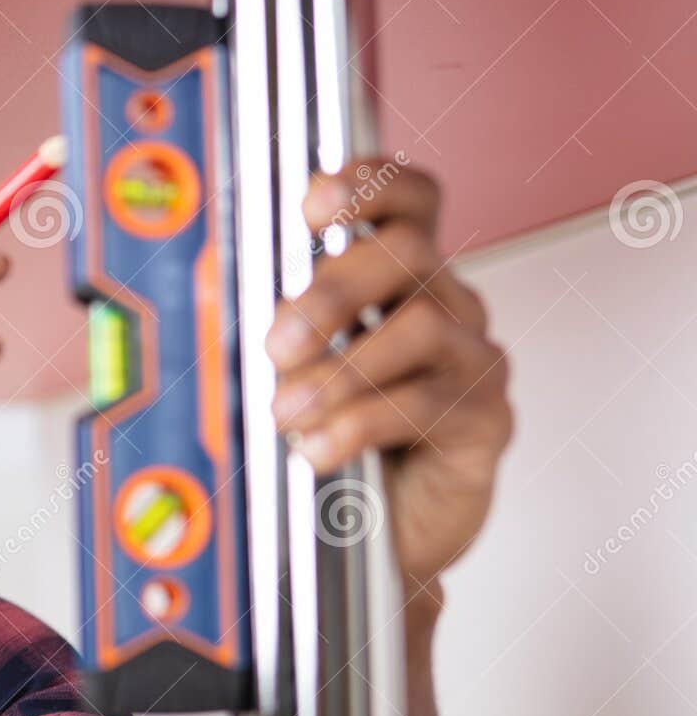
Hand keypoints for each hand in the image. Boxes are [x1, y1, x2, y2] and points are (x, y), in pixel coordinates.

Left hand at [267, 161, 513, 598]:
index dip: (370, 185)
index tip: (312, 203)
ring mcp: (472, 358)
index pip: (409, 201)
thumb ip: (277, 325)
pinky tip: (318, 449)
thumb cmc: (343, 435)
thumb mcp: (299, 372)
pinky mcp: (486, 419)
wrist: (388, 530)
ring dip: (339, 370)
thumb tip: (230, 296)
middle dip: (332, 291)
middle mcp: (446, 304)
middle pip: (407, 252)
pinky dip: (360, 423)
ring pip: (419, 328)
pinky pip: (427, 404)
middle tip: (276, 343)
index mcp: (400, 277)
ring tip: (285, 413)